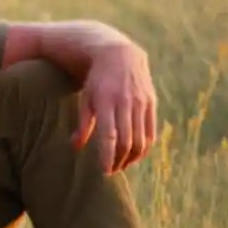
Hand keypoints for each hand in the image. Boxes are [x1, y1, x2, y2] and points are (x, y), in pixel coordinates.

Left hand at [70, 30, 157, 174]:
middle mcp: (126, 102)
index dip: (107, 156)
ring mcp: (141, 103)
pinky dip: (145, 147)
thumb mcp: (86, 98)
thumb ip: (83, 124)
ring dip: (132, 157)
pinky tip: (135, 155)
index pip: (109, 135)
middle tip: (111, 172)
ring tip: (121, 165)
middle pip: (127, 141)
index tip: (104, 171)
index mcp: (106, 101)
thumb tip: (76, 148)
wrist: (119, 54)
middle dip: (119, 161)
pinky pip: (151, 132)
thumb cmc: (96, 80)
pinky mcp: (152, 102)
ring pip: (141, 139)